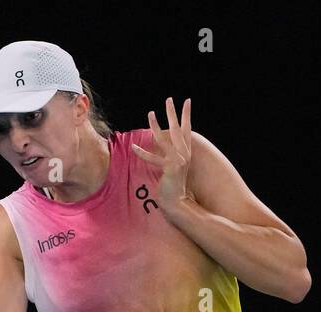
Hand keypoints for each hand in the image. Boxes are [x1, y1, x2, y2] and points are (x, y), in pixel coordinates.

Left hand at [130, 96, 192, 211]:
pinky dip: (142, 153)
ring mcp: (178, 161)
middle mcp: (184, 154)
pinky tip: (133, 146)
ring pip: (164, 140)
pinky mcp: (169, 169)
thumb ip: (172, 155)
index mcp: (186, 153)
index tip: (187, 101)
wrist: (178, 203)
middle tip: (169, 99)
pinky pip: (152, 158)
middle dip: (173, 113)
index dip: (187, 115)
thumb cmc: (174, 187)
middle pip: (177, 129)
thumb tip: (164, 145)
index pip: (186, 130)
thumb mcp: (175, 168)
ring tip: (150, 113)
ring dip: (156, 125)